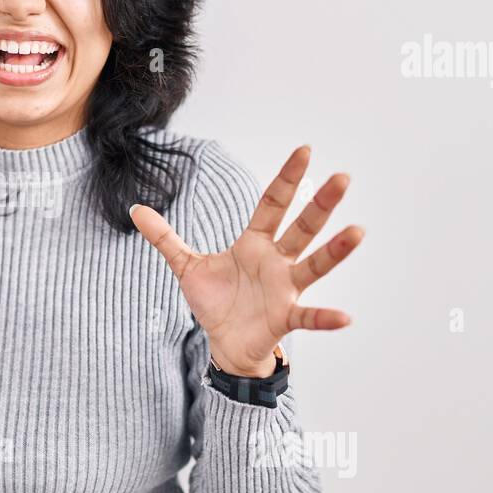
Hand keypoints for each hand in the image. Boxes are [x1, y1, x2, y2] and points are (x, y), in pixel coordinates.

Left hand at [130, 145, 363, 376]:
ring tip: (357, 231)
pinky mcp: (285, 317)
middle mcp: (276, 261)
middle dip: (321, 203)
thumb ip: (164, 237)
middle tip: (343, 177)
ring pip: (314, 265)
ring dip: (335, 250)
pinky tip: (345, 317)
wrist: (224, 342)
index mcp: (255, 243)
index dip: (287, 178)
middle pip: (302, 227)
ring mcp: (285, 289)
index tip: (305, 150)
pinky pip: (309, 316)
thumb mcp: (186, 265)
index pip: (273, 204)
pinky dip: (326, 318)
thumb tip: (135, 209)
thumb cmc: (215, 301)